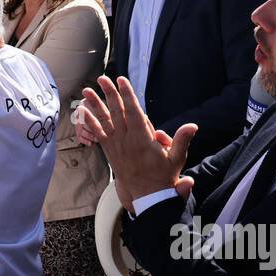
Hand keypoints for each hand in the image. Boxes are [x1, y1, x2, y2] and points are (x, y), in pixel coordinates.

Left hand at [76, 76, 196, 205]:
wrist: (146, 196)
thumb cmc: (163, 176)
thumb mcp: (176, 158)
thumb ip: (182, 140)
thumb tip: (192, 126)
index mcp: (142, 139)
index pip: (134, 111)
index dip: (127, 95)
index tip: (122, 81)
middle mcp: (127, 140)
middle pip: (116, 112)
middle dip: (110, 94)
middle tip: (103, 79)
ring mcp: (116, 145)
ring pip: (104, 121)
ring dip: (95, 104)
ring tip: (87, 91)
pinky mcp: (110, 151)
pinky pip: (98, 133)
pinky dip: (90, 122)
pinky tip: (83, 112)